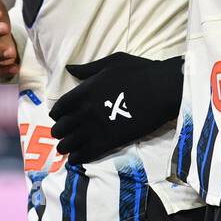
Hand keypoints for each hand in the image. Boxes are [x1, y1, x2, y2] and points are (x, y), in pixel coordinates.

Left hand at [50, 53, 183, 163]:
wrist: (163, 89)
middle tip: (65, 133)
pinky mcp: (108, 142)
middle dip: (60, 132)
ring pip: (68, 144)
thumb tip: (69, 68)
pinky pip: (84, 155)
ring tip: (69, 147)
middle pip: (60, 128)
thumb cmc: (141, 72)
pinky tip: (78, 157)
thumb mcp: (113, 62)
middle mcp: (85, 111)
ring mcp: (95, 128)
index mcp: (85, 91)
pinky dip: (77, 158)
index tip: (61, 116)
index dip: (58, 114)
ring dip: (66, 147)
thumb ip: (88, 68)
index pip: (59, 108)